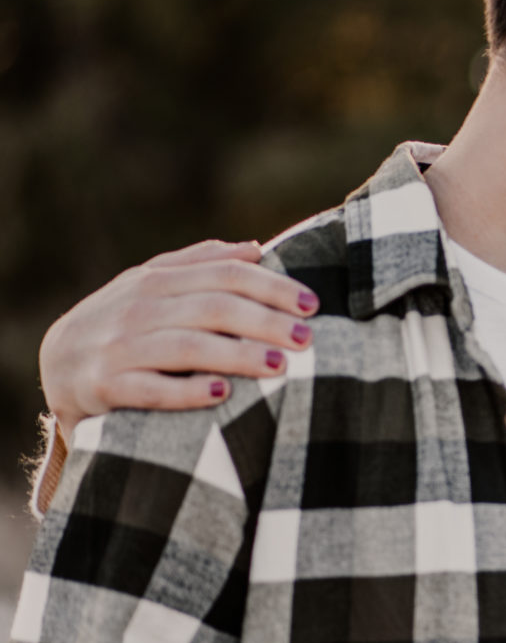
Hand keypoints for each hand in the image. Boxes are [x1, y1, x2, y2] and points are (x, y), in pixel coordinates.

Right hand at [40, 240, 318, 439]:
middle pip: (211, 308)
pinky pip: (147, 389)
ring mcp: (116, 346)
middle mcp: (135, 308)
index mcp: (154, 280)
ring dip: (235, 354)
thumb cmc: (123, 327)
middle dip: (264, 321)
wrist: (56, 371)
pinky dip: (184, 391)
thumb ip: (198, 266)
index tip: (312, 304)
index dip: (270, 287)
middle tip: (306, 337)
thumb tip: (253, 248)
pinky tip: (221, 394)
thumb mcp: (151, 288)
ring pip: (184, 346)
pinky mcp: (101, 386)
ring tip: (278, 365)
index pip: (222, 275)